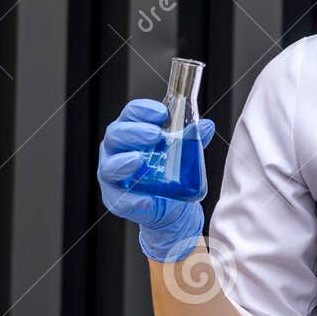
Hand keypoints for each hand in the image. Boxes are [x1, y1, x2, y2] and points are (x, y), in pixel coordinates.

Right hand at [97, 98, 216, 262]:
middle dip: (134, 132)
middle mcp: (117, 150)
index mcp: (131, 131)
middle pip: (116, 135)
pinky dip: (133, 200)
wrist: (171, 204)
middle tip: (155, 135)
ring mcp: (113, 175)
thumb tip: (206, 126)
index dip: (143, 110)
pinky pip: (121, 200)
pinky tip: (146, 200)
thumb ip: (193, 140)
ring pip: (110, 167)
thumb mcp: (184, 152)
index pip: (131, 113)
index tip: (162, 113)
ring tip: (140, 161)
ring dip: (124, 162)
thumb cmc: (169, 170)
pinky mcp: (117, 200)